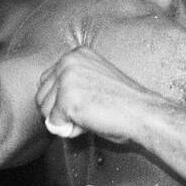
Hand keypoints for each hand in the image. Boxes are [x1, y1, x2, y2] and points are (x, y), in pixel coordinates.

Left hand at [36, 45, 161, 144]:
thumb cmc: (124, 102)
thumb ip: (72, 81)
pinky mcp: (68, 99)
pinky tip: (90, 122)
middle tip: (88, 112)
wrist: (143, 113)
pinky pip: (54, 124)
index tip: (84, 104)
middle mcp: (68, 61)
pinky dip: (69, 131)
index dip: (60, 101)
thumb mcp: (94, 79)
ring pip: (45, 111)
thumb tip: (47, 102)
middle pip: (41, 96)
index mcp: (75, 53)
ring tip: (90, 115)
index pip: (46, 81)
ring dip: (64, 121)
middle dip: (59, 111)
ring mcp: (67, 79)